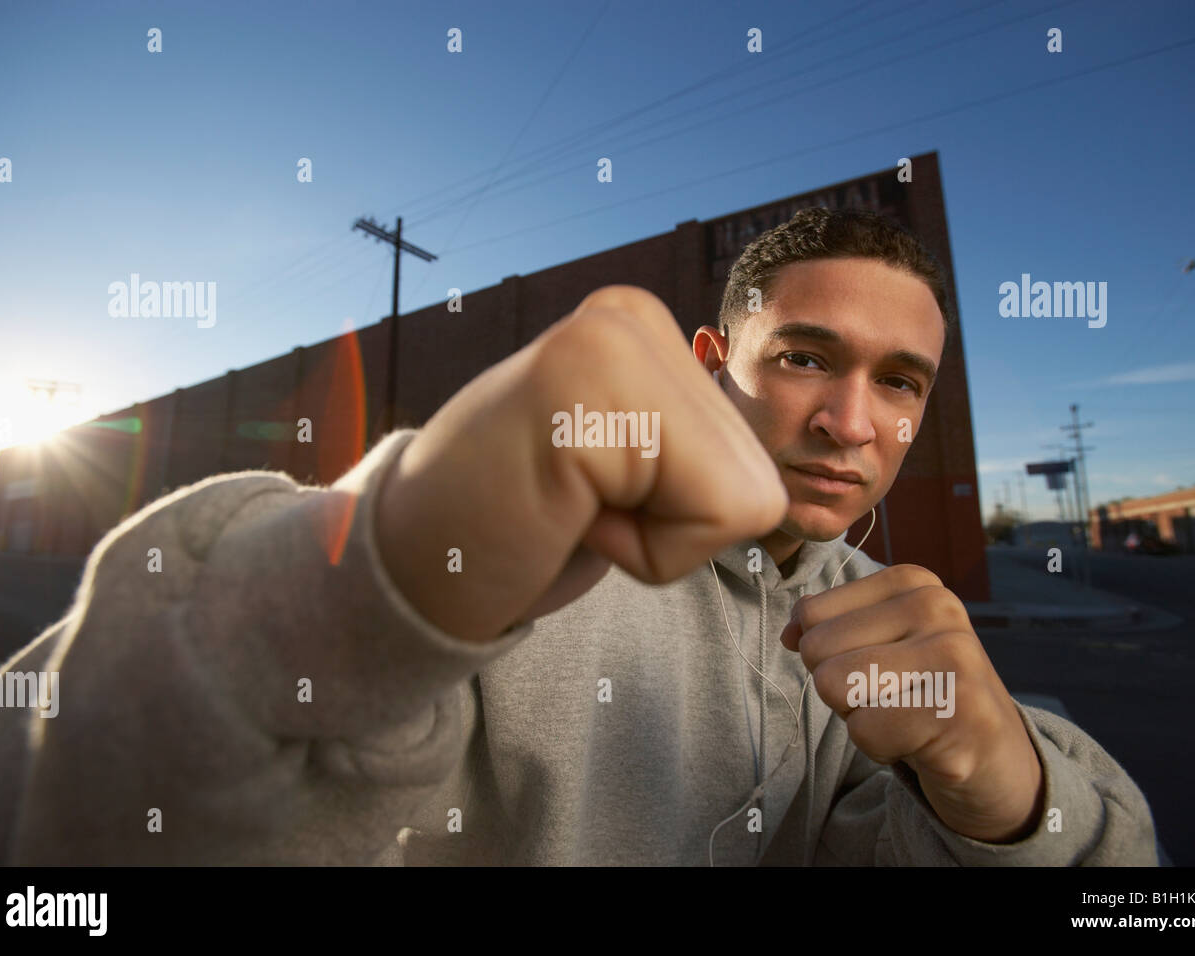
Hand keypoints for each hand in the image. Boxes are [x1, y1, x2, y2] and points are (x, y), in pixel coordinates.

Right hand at [376, 285, 788, 643]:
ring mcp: (610, 344)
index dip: (680, 514)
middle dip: (674, 526)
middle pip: (759, 476)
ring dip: (658, 539)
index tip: (585, 499)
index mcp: (635, 327)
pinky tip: (563, 515)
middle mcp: (629, 316)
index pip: (748, 456)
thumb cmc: (516, 530)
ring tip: (568, 507)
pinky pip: (713, 514)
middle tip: (573, 508)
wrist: (406, 570)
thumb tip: (788, 436)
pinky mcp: (593, 396)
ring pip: (747, 498)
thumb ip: (687, 441)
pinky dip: (646, 551)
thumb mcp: (624, 465)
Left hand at [780, 564, 1043, 842]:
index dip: (830, 654)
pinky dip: (880, 748)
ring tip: (903, 716)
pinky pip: (865, 731)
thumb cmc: (921, 692)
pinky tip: (919, 742)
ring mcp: (954, 657)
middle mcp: (938, 607)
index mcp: (914, 582)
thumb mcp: (876, 643)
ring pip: (835, 687)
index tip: (879, 666)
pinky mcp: (959, 712)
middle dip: (840, 688)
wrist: (994, 755)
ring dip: (858, 717)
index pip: (812, 615)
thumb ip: (826, 625)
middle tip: (892, 698)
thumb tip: (790, 632)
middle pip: (817, 650)